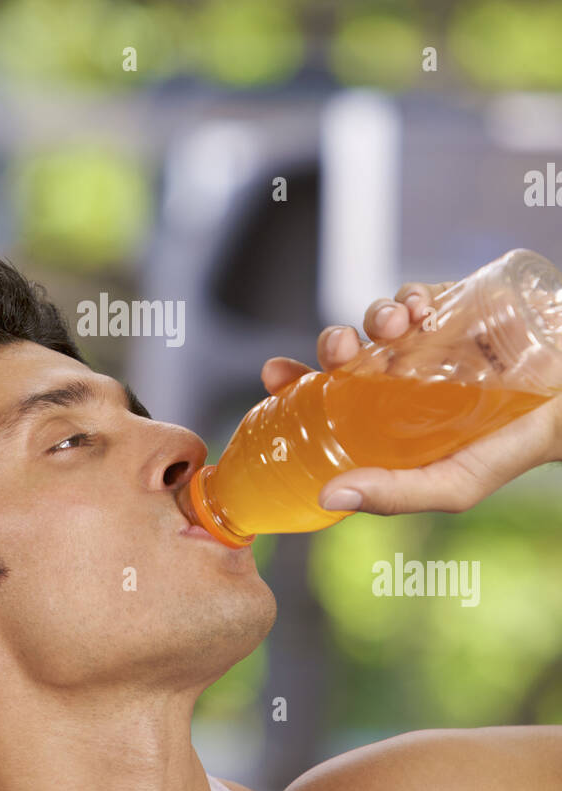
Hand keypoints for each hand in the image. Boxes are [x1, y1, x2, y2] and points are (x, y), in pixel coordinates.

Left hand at [260, 280, 561, 516]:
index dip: (295, 385)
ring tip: (389, 329)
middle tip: (339, 350)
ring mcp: (426, 341)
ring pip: (375, 320)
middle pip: (345, 354)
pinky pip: (415, 294)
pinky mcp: (454, 307)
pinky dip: (409, 295)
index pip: (326, 399)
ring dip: (370, 318)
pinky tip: (417, 309)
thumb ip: (393, 494)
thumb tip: (327, 496)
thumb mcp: (452, 483)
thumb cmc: (514, 450)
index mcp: (388, 419)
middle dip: (332, 345)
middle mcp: (399, 377)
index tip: (275, 375)